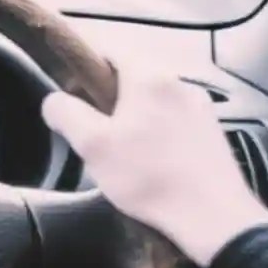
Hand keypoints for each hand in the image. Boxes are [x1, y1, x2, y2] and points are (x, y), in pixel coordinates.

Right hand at [42, 66, 267, 266]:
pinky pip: (175, 121)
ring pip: (155, 101)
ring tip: (123, 153)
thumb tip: (54, 100)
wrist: (213, 217)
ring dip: (134, 118)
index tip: (72, 97)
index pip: (109, 50)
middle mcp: (180, 82)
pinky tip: (154, 164)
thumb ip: (66, 114)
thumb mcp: (92, 146)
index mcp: (150, 76)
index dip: (83, 68)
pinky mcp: (213, 133)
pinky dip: (158, 133)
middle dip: (108, 98)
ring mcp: (202, 107)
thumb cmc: (148, 177)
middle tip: (93, 133)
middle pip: (132, 77)